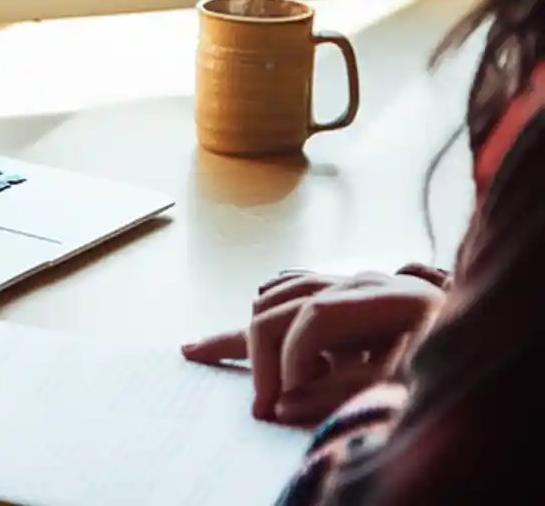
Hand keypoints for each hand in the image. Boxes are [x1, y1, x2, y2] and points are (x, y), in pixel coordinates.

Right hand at [181, 269, 446, 423]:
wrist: (481, 336)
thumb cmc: (448, 360)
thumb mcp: (407, 383)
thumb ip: (344, 391)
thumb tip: (283, 403)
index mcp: (387, 296)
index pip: (313, 317)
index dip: (294, 363)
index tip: (287, 406)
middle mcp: (362, 281)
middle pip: (285, 304)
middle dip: (264, 356)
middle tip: (262, 407)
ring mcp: (352, 283)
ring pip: (279, 294)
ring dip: (253, 332)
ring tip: (207, 353)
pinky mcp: (344, 294)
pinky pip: (289, 291)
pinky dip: (264, 311)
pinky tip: (244, 321)